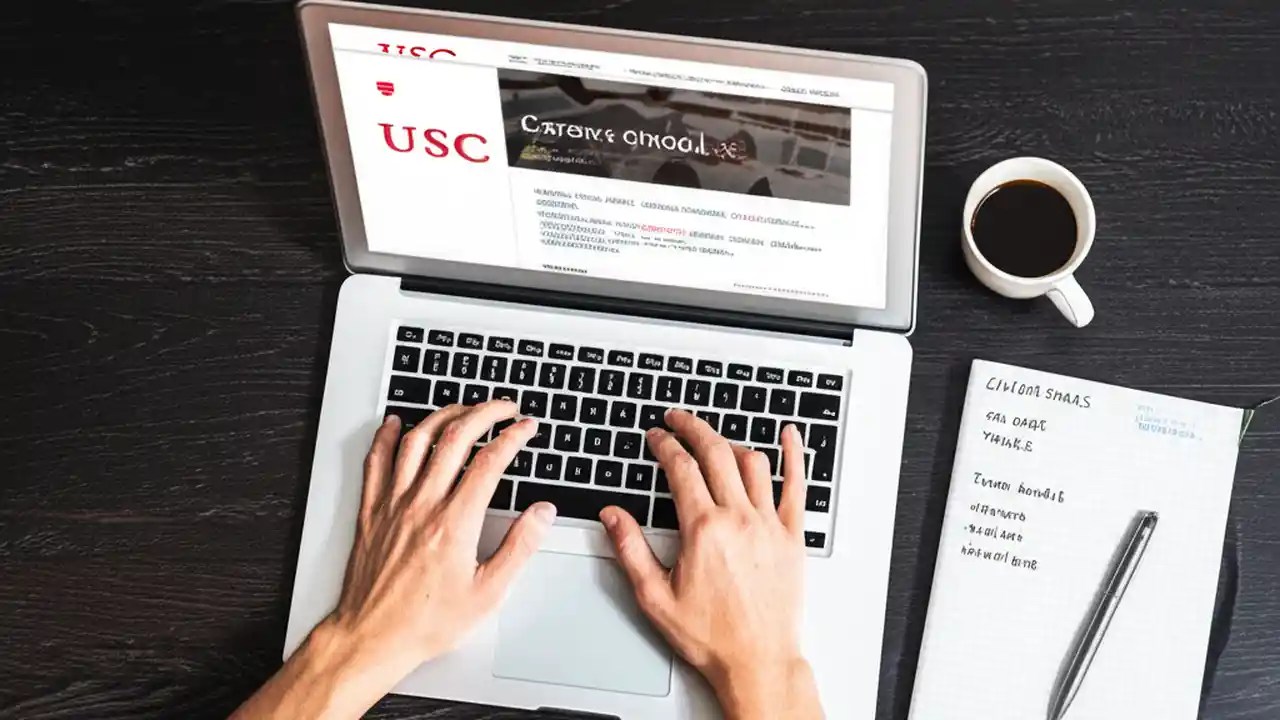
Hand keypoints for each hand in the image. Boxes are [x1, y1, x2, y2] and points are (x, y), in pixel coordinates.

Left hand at [231, 400, 554, 719]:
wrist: (373, 637)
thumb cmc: (426, 622)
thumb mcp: (488, 593)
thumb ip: (519, 547)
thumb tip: (541, 514)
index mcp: (455, 523)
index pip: (490, 462)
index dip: (513, 436)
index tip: (526, 427)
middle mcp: (422, 505)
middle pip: (455, 438)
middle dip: (484, 413)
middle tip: (503, 407)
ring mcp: (393, 504)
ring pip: (417, 441)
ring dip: (443, 415)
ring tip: (463, 408)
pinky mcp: (371, 511)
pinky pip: (376, 461)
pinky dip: (387, 436)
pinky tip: (397, 423)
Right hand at [599, 409, 821, 719]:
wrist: (757, 660)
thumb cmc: (711, 635)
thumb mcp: (655, 596)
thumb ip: (630, 549)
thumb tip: (613, 516)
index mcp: (703, 529)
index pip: (681, 468)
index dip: (665, 445)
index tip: (657, 436)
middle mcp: (738, 519)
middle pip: (715, 453)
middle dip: (693, 428)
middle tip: (679, 419)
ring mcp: (769, 525)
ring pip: (752, 463)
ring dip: (730, 443)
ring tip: (715, 439)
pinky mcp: (792, 536)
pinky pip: (796, 486)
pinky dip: (793, 456)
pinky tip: (789, 436)